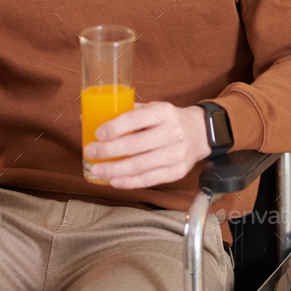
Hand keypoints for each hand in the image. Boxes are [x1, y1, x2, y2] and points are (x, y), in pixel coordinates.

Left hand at [83, 101, 211, 188]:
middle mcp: (172, 132)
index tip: (97, 134)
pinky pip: (149, 179)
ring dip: (114, 170)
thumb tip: (90, 117)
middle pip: (135, 145)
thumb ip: (126, 112)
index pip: (135, 119)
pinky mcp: (177, 171)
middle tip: (90, 152)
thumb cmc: (168, 120)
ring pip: (140, 166)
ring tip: (96, 170)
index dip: (114, 128)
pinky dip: (129, 182)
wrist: (199, 132)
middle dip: (108, 151)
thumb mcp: (152, 108)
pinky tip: (114, 181)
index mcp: (164, 111)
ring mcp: (176, 154)